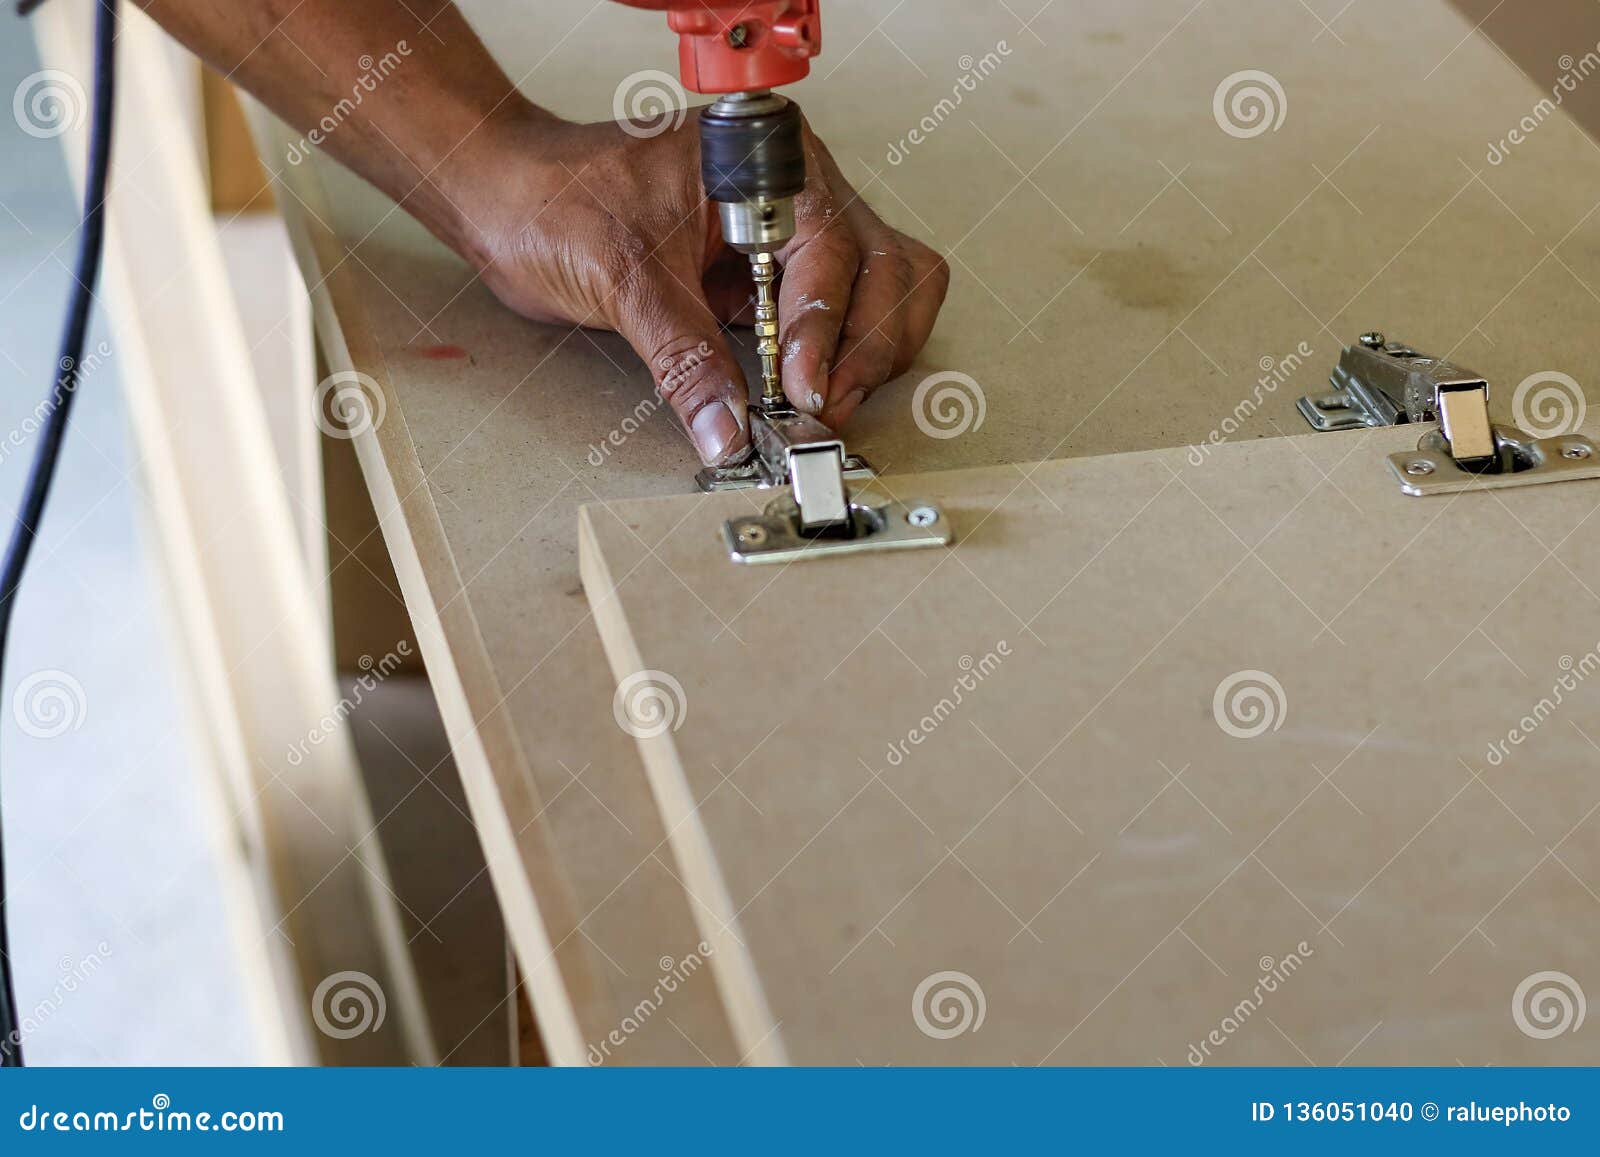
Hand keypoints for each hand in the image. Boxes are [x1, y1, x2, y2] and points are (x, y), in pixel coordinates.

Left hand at [467, 112, 949, 464]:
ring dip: (868, 352)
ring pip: (885, 288)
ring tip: (823, 403)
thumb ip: (685, 360)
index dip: (827, 328)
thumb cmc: (555, 199)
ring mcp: (793, 229)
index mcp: (765, 161)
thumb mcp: (623, 280)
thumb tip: (729, 431)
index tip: (806, 391)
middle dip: (867, 346)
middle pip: (887, 268)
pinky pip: (845, 311)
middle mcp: (796, 186)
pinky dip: (843, 356)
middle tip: (824, 408)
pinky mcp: (777, 271)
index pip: (832, 250)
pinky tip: (810, 390)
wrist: (510, 200)